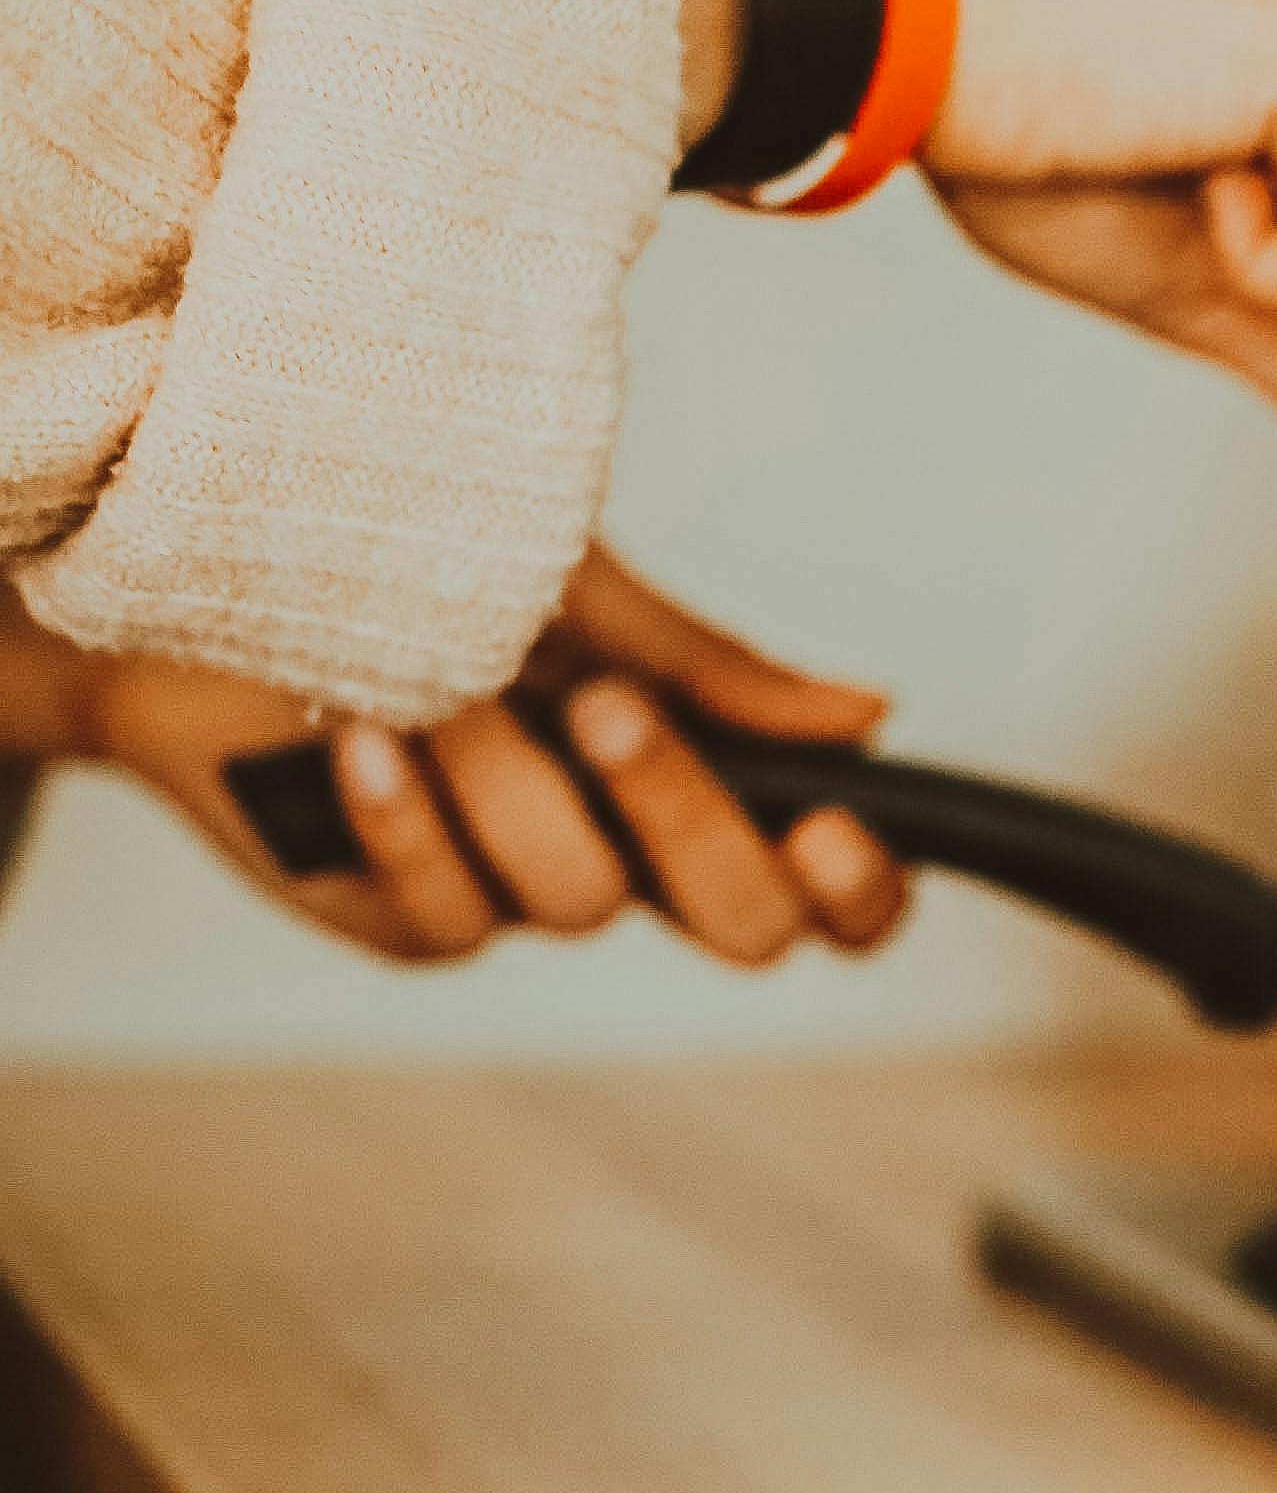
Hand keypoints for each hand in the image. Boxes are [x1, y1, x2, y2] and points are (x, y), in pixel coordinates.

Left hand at [56, 548, 912, 966]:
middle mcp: (618, 850)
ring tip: (432, 684)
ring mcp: (515, 891)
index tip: (830, 821)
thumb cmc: (400, 564)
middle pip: (744, 928)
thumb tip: (870, 711)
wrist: (191, 575)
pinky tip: (365, 742)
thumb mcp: (578, 593)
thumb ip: (715, 671)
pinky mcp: (404, 915)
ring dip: (505, 781)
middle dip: (687, 820)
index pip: (821, 888)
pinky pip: (449, 912)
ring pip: (578, 902)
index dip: (857, 889)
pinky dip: (408, 819)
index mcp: (685, 777)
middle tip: (608, 712)